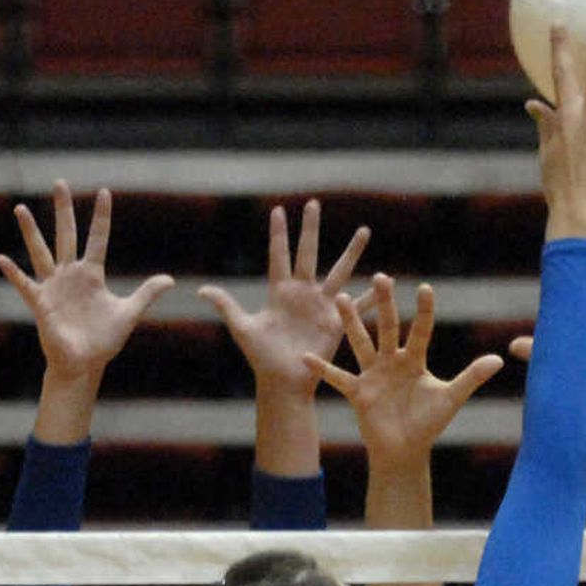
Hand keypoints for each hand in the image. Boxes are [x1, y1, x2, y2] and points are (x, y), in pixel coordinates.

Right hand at [0, 181, 173, 385]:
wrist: (85, 364)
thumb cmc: (104, 340)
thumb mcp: (128, 314)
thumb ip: (146, 294)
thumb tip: (170, 280)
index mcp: (92, 274)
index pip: (98, 238)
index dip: (102, 217)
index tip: (104, 192)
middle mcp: (71, 274)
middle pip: (66, 235)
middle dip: (64, 210)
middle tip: (60, 182)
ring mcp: (54, 287)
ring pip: (41, 252)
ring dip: (31, 231)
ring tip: (22, 208)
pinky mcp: (41, 303)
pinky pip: (25, 285)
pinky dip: (13, 273)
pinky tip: (1, 259)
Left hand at [199, 199, 370, 398]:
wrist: (284, 382)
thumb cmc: (261, 358)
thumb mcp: (243, 329)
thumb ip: (226, 306)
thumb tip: (200, 289)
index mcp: (279, 292)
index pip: (279, 255)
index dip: (278, 233)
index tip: (278, 209)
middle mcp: (302, 293)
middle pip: (308, 252)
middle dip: (310, 228)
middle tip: (314, 203)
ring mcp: (321, 305)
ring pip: (340, 271)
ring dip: (352, 252)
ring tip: (364, 230)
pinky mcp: (336, 321)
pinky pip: (359, 305)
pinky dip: (372, 295)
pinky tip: (385, 281)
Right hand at [306, 273, 502, 476]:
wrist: (405, 451)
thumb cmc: (428, 424)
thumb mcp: (450, 399)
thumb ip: (471, 377)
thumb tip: (498, 359)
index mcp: (415, 360)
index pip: (421, 330)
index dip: (425, 311)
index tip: (425, 288)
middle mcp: (392, 361)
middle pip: (388, 327)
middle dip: (385, 303)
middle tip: (381, 277)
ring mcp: (373, 374)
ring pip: (361, 343)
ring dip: (351, 323)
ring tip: (341, 298)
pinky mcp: (358, 392)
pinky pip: (338, 378)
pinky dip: (322, 370)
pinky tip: (306, 357)